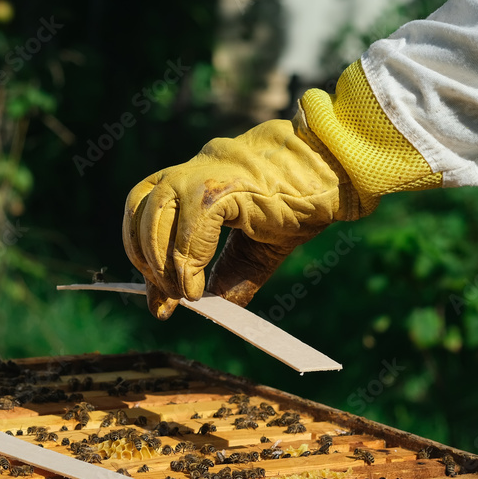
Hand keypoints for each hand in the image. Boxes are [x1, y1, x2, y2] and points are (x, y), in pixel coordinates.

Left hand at [123, 59, 444, 318]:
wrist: (337, 169)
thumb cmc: (300, 200)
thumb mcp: (256, 246)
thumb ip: (229, 274)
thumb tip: (209, 309)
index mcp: (194, 179)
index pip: (146, 210)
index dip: (140, 253)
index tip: (155, 299)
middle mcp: (193, 171)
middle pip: (141, 208)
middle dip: (146, 260)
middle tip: (167, 299)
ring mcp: (206, 172)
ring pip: (155, 213)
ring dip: (161, 262)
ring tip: (183, 294)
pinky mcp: (226, 185)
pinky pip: (190, 224)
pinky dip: (186, 261)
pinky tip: (197, 289)